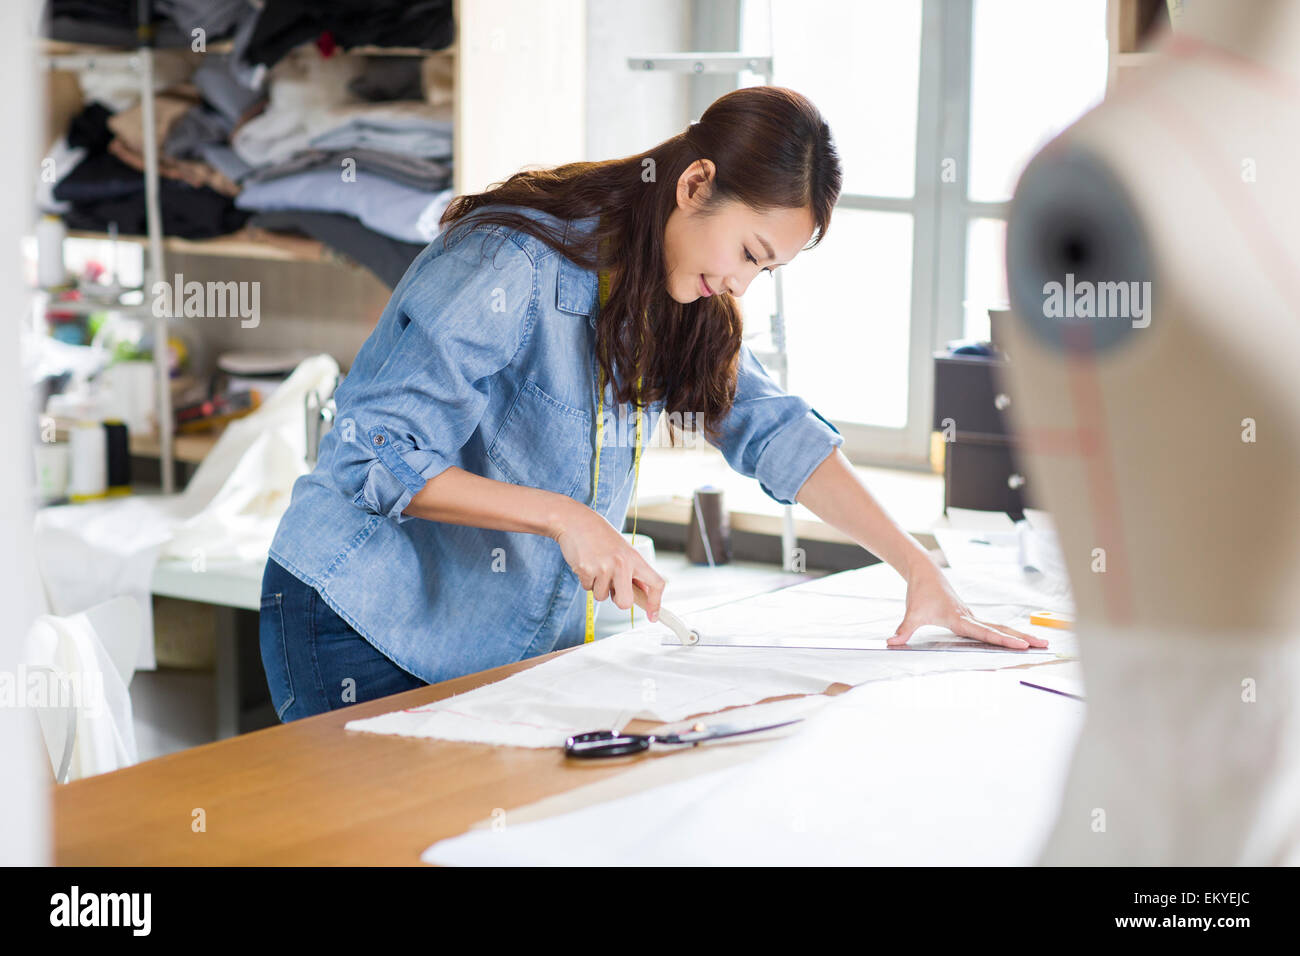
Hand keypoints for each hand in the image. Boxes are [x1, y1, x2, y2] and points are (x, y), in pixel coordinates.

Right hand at [552, 502, 663, 620]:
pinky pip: (588, 589)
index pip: (656, 583)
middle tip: (612, 588)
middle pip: (625, 603)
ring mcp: (604, 568)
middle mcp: (622, 564)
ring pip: (602, 597)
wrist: (575, 521)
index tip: (653, 616)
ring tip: (596, 566)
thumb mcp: (623, 549)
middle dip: (618, 600)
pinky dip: (586, 581)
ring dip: (598, 587)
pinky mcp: (586, 570)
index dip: (656, 603)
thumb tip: (643, 593)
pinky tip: (586, 563)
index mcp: (635, 558)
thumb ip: (633, 571)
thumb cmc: (600, 536)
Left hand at [888, 559, 1048, 649]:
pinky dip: (1007, 633)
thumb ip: (903, 631)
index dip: (1004, 640)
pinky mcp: (970, 617)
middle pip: (1001, 629)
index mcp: (960, 619)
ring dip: (1019, 635)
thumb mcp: (911, 614)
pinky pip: (993, 627)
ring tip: (1039, 644)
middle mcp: (970, 618)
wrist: (925, 572)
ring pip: (1000, 627)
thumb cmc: (920, 593)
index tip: (1021, 646)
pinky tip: (1017, 641)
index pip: (986, 632)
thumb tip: (891, 643)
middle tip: (1044, 646)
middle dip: (1022, 639)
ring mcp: (972, 617)